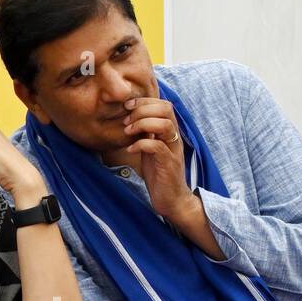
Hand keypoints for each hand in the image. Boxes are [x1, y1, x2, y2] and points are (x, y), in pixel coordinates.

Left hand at [122, 97, 193, 221]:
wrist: (171, 199)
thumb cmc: (158, 173)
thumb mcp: (149, 148)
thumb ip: (144, 133)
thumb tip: (128, 117)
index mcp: (170, 132)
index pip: (163, 104)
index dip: (145, 101)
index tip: (127, 107)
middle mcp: (175, 137)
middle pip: (166, 109)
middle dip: (142, 109)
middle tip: (126, 120)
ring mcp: (174, 150)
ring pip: (165, 124)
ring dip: (142, 124)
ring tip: (128, 132)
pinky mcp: (169, 164)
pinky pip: (157, 147)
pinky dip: (141, 144)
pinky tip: (131, 150)